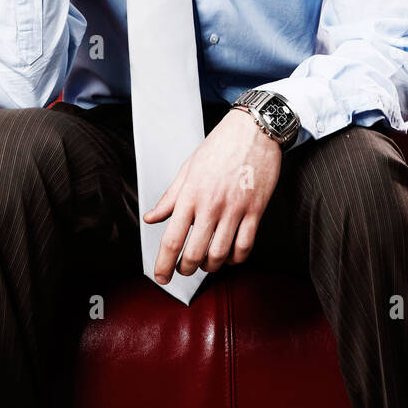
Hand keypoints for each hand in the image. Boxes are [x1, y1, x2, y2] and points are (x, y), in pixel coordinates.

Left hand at [143, 108, 282, 283]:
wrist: (253, 130)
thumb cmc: (220, 146)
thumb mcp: (188, 169)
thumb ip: (170, 198)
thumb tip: (152, 217)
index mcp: (190, 195)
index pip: (171, 239)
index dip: (163, 265)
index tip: (161, 276)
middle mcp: (211, 205)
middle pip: (194, 253)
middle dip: (186, 270)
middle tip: (183, 270)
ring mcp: (235, 209)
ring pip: (220, 254)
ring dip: (210, 267)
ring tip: (206, 264)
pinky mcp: (255, 210)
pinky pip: (245, 246)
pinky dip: (236, 259)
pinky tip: (230, 256)